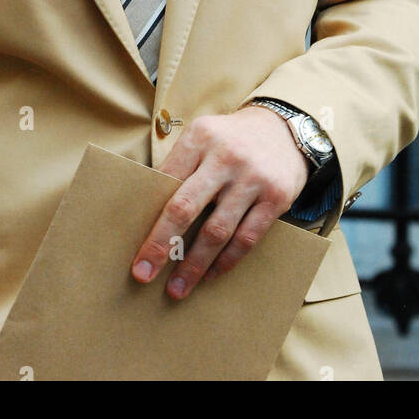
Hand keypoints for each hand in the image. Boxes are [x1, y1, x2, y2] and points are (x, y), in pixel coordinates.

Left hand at [130, 106, 309, 299]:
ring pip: (217, 230)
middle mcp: (225, 156)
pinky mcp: (276, 197)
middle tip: (143, 274)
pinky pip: (247, 238)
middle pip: (185, 207)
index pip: (166, 181)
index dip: (148, 217)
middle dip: (161, 245)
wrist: (283, 129)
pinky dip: (226, 261)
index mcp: (200, 137)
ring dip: (194, 265)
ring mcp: (252, 177)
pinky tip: (210, 275)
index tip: (135, 248)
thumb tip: (149, 214)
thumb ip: (181, 167)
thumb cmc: (230, 140)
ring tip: (177, 289)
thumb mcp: (203, 137)